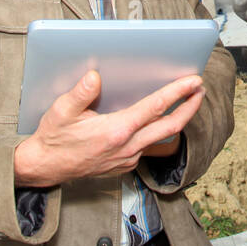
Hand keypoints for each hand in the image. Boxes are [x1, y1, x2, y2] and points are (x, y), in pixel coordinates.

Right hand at [13, 71, 203, 186]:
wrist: (46, 168)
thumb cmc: (54, 139)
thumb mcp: (61, 112)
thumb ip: (80, 93)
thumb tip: (95, 76)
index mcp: (116, 131)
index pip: (155, 108)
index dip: (178, 93)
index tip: (193, 81)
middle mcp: (127, 147)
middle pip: (171, 126)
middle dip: (190, 106)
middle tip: (200, 89)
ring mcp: (128, 158)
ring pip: (161, 138)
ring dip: (176, 119)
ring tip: (185, 101)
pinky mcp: (124, 164)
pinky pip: (147, 147)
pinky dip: (157, 132)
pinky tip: (156, 120)